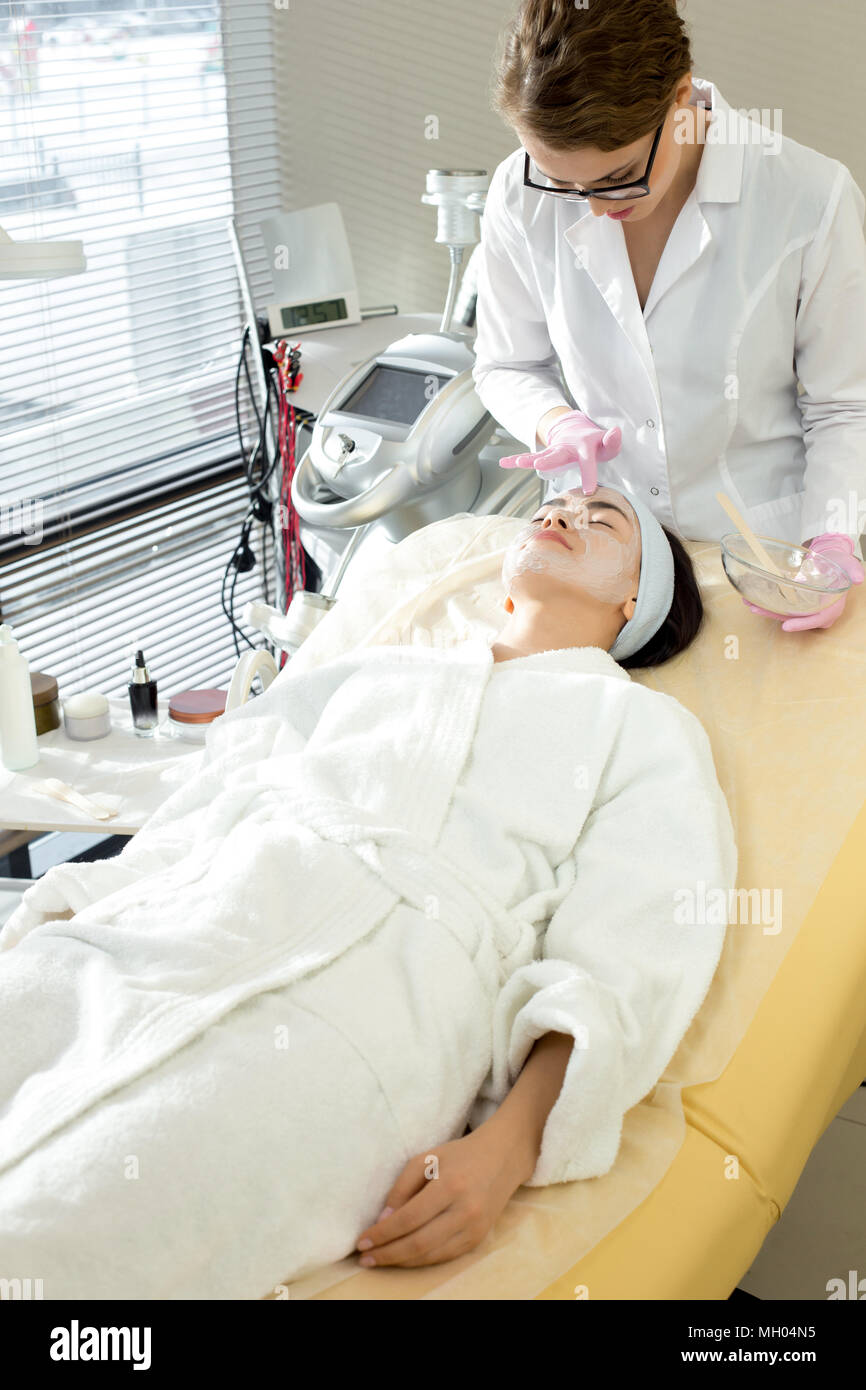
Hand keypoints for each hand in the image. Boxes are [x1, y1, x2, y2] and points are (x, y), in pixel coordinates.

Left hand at [354, 1122, 530, 1269]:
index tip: (361, 1240)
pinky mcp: (478, 1239)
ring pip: (431, 1255)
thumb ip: (402, 1188)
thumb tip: (383, 1221)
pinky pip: (444, 1257)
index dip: (382, 1233)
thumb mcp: (426, 1159)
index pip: (409, 1218)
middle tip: (365, 1257)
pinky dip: (420, 1261)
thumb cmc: (459, 1156)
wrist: (502, 1158)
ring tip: (379, 1259)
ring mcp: (474, 1228)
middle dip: (388, 1253)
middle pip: (419, 1243)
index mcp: (450, 1185)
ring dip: (401, 1262)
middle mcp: (465, 1211)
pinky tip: (403, 1258)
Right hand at [498, 409, 621, 495]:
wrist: (577, 431)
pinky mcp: (545, 455)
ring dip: (528, 459)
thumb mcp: (607, 443)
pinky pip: (529, 457)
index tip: (590, 491)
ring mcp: (553, 450)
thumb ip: (613, 441)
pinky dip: (515, 460)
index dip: (589, 475)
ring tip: (515, 463)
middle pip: (557, 455)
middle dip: (548, 460)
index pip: (587, 462)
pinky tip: (503, 462)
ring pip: (540, 455)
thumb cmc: (596, 443)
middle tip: (539, 465)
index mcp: (584, 447)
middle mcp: (566, 448)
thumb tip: (616, 431)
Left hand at [742, 533, 862, 631]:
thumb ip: (853, 570)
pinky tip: (754, 599)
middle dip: (774, 615)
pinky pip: (782, 608)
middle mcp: (818, 613)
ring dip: (767, 610)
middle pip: (795, 619)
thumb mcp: (848, 565)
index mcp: (832, 608)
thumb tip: (858, 578)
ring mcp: (807, 610)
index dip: (801, 624)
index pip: (817, 619)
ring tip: (749, 603)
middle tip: (755, 608)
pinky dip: (769, 604)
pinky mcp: (798, 605)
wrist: (832, 561)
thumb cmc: (839, 564)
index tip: (786, 625)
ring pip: (786, 614)